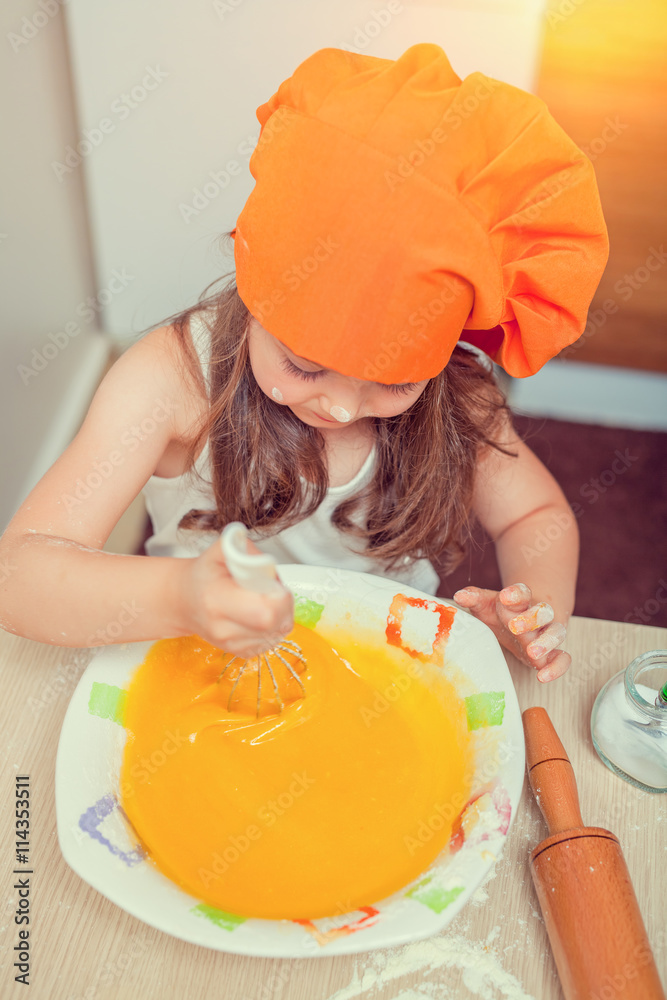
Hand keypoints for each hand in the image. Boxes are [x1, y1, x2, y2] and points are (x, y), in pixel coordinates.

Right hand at [177, 535, 294, 656]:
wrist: (186, 601)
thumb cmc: (206, 574)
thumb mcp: (221, 551)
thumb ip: (246, 551)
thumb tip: (267, 565)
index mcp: (216, 599)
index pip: (264, 611)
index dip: (278, 596)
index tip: (271, 583)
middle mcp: (222, 628)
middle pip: (273, 624)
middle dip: (283, 604)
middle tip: (271, 590)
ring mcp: (231, 644)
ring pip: (277, 632)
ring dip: (280, 614)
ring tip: (261, 599)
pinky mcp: (242, 652)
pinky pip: (272, 639)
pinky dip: (273, 626)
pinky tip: (258, 613)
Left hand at [452, 582, 569, 681]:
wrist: (519, 624)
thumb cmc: (500, 613)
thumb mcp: (484, 605)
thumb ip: (473, 598)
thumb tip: (459, 596)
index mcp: (521, 600)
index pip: (523, 592)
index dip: (516, 593)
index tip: (505, 596)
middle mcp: (538, 616)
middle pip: (543, 612)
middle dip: (531, 618)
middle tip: (515, 626)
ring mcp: (547, 634)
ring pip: (557, 633)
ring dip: (546, 642)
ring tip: (532, 652)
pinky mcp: (552, 653)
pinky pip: (563, 659)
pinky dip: (557, 668)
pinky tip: (542, 677)